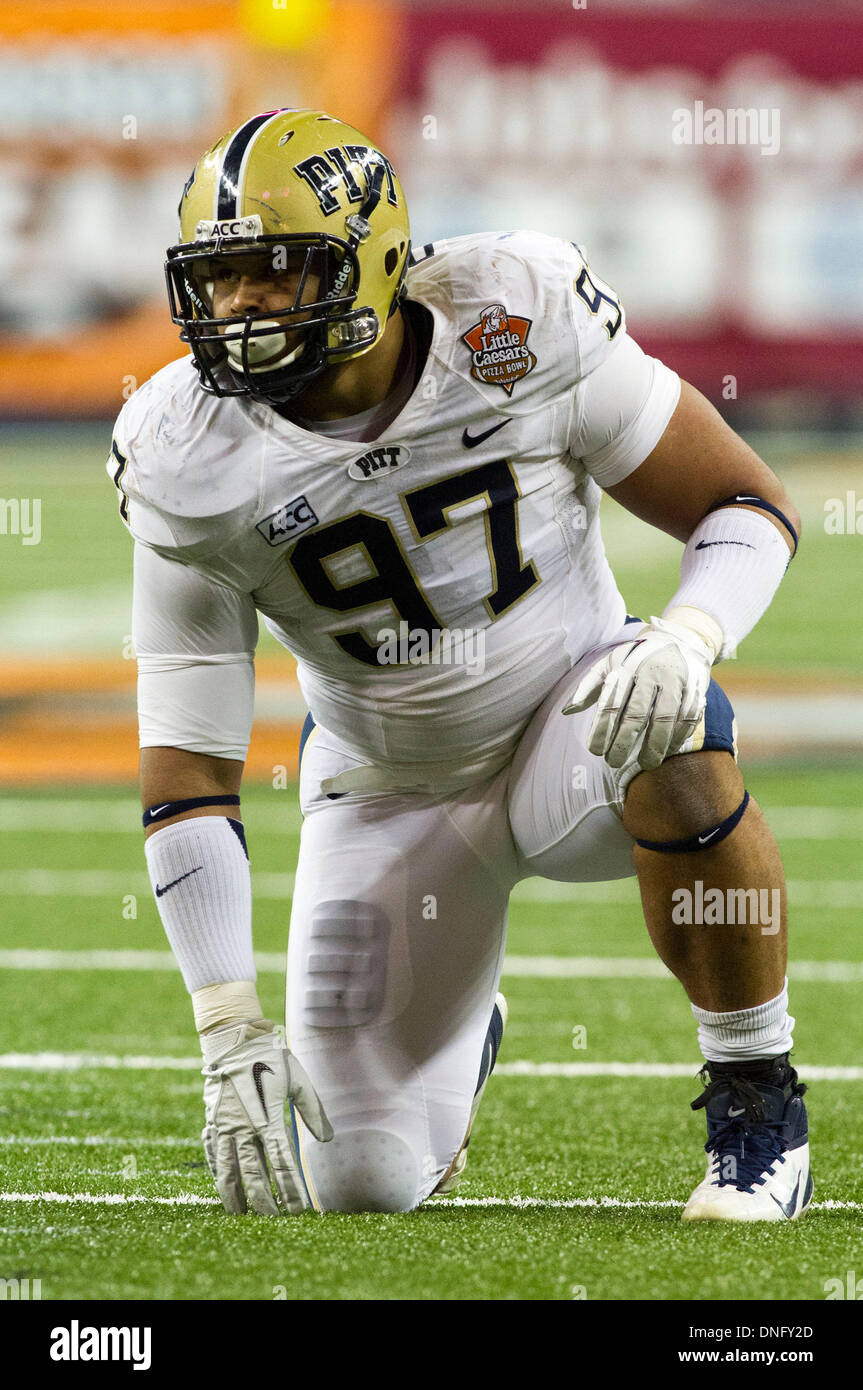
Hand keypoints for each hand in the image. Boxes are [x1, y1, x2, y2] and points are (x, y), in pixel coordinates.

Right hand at [201, 1022, 331, 1214]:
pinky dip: (218, 1174)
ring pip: (227, 1172)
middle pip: (253, 1176)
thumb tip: (327, 1139)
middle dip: (265, 1203)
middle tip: (275, 1223)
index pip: (282, 1165)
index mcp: (267, 1119)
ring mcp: (223, 1127)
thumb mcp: (298, 1080)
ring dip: (235, 1198)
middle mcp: (243, 1128)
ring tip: (243, 1217)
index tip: (300, 1210)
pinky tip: (225, 1186)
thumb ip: (313, 1111)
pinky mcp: (211, 1121)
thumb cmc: (270, 1058)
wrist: (234, 1040)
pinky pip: (213, 1154)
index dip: (292, 1191)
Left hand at [563, 617, 715, 770]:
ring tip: (646, 764)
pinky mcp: (696, 688)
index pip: (611, 703)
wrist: (679, 639)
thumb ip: (588, 687)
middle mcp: (651, 672)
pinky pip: (688, 717)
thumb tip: (567, 711)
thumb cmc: (636, 659)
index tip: (595, 751)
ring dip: (655, 745)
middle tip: (614, 762)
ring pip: (666, 717)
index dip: (602, 730)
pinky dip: (678, 736)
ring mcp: (676, 680)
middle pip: (637, 713)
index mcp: (626, 667)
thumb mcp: (609, 664)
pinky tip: (668, 750)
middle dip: (624, 741)